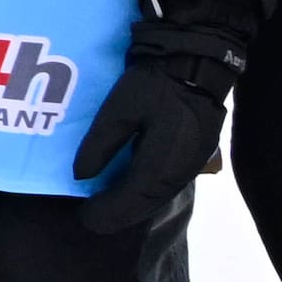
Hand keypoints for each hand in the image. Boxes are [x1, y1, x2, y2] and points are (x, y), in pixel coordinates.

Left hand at [70, 12, 250, 233]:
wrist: (199, 64)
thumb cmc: (156, 85)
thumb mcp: (119, 110)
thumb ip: (100, 145)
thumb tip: (81, 176)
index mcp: (158, 167)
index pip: (128, 202)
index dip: (104, 213)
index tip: (83, 217)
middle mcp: (177, 175)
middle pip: (144, 206)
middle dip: (116, 214)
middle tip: (91, 216)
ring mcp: (190, 167)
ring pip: (156, 197)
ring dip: (132, 204)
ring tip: (106, 204)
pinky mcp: (195, 156)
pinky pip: (165, 185)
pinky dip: (145, 192)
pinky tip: (130, 187)